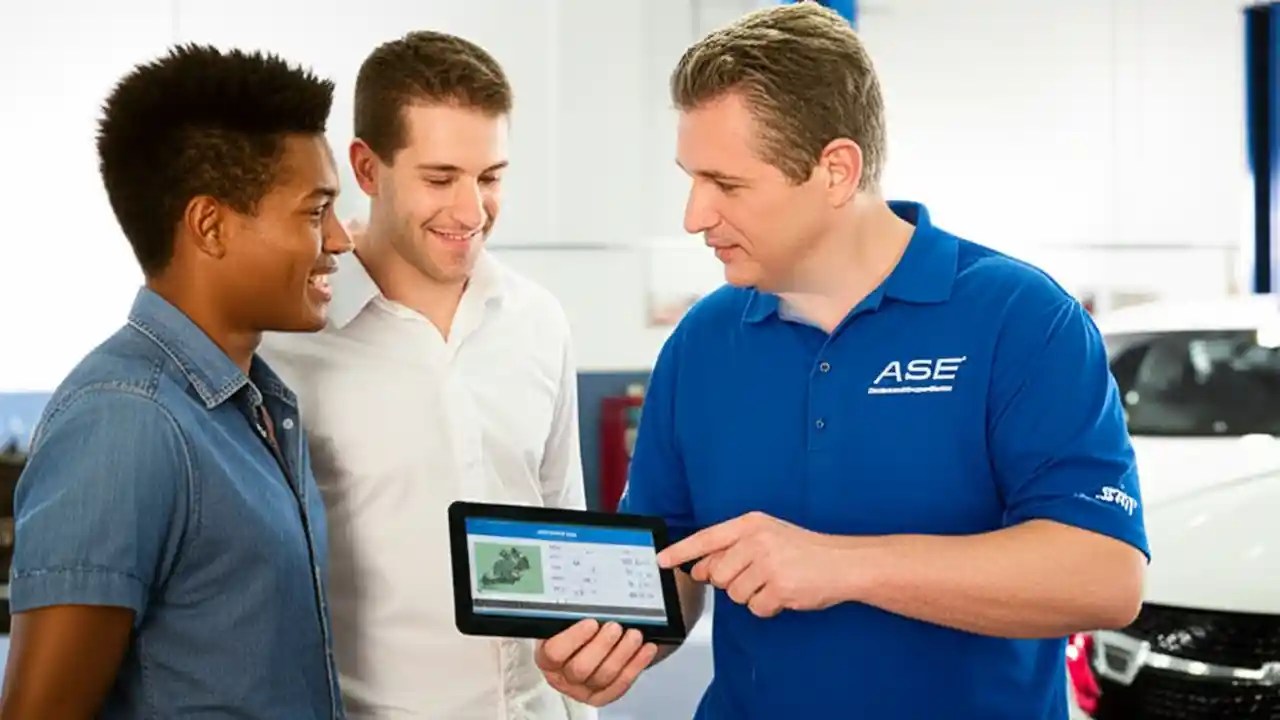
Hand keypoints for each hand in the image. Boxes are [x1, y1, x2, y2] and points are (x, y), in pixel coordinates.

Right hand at [534, 619, 657, 706]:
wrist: (597, 638)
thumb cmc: (580, 625)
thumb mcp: (571, 616)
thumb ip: (575, 612)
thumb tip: (589, 597)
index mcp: (546, 654)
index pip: (554, 652)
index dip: (573, 638)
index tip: (591, 622)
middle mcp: (561, 675)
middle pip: (580, 669)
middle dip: (602, 646)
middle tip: (615, 627)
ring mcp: (582, 689)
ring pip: (603, 677)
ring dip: (622, 653)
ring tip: (634, 634)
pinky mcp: (601, 695)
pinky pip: (619, 685)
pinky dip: (635, 665)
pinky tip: (645, 649)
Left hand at [657, 511, 851, 617]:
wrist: (844, 563)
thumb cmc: (804, 550)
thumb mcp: (766, 537)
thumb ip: (733, 549)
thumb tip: (700, 569)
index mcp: (750, 524)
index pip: (706, 538)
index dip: (680, 551)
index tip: (661, 560)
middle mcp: (756, 540)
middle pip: (718, 574)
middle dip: (733, 582)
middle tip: (758, 575)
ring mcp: (768, 564)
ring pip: (735, 595)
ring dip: (753, 596)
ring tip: (776, 582)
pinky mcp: (779, 587)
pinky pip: (756, 609)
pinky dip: (769, 607)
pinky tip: (785, 594)